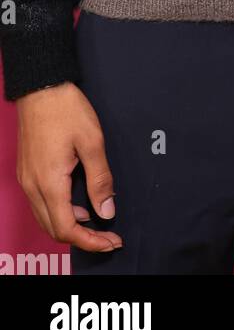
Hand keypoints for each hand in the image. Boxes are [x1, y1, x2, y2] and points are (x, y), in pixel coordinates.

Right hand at [16, 82, 121, 252]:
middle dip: (83, 238)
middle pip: (54, 229)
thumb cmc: (67, 110)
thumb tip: (107, 211)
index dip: (90, 241)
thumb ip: (100, 179)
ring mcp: (27, 180)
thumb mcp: (92, 142)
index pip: (67, 228)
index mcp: (49, 183)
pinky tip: (79, 204)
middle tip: (109, 237)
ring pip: (45, 218)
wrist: (41, 88)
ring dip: (70, 226)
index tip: (111, 241)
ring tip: (97, 223)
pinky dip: (60, 212)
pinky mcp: (27, 172)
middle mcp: (33, 187)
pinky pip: (41, 204)